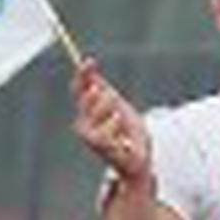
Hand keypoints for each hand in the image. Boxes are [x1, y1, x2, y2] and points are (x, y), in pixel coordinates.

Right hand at [72, 59, 151, 184]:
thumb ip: (104, 89)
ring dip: (112, 113)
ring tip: (120, 120)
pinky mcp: (98, 147)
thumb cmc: (130, 133)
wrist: (140, 158)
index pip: (79, 89)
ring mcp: (88, 136)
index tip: (90, 61)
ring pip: (96, 111)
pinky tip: (122, 136)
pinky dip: (115, 128)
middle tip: (114, 98)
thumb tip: (88, 65)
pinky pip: (103, 131)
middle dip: (102, 96)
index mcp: (88, 112)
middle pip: (87, 97)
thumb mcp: (120, 106)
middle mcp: (83, 124)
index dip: (82, 75)